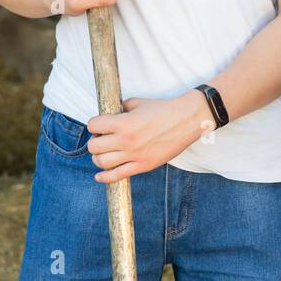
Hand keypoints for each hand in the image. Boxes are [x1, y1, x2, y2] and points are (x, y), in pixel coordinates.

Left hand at [87, 91, 213, 183]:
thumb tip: (108, 116)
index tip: (100, 126)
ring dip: (99, 157)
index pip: (94, 126)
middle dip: (95, 142)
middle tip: (102, 139)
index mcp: (124, 122)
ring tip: (106, 152)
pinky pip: (116, 176)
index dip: (95, 125)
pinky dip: (104, 177)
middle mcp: (126, 140)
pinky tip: (99, 175)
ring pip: (102, 162)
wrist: (187, 120)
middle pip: (94, 146)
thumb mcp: (138, 103)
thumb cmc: (163, 109)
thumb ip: (120, 109)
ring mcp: (134, 155)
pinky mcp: (143, 165)